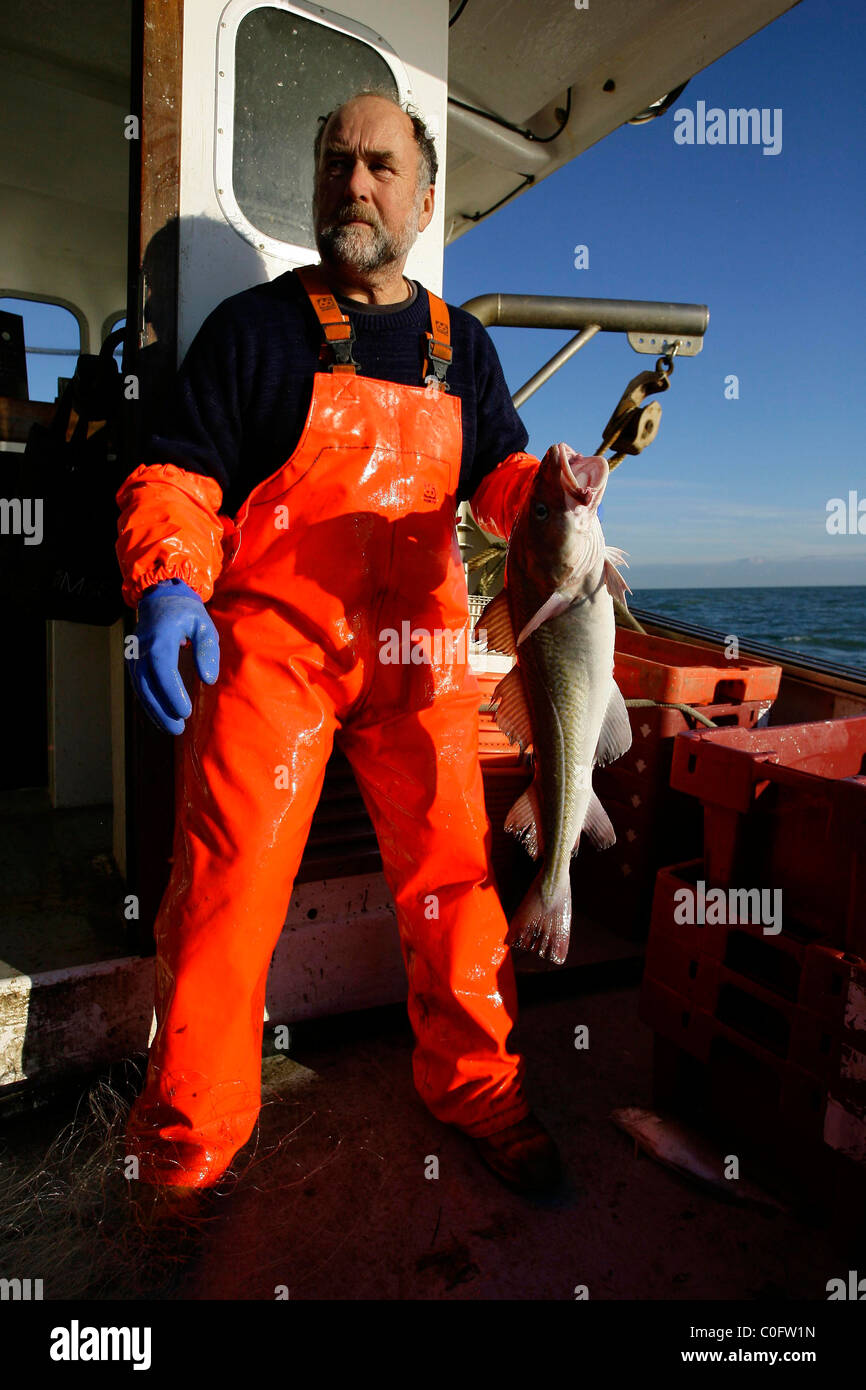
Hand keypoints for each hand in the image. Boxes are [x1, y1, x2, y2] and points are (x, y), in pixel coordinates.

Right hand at [129, 578, 219, 734]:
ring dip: (153, 710)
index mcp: (161, 636)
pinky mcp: (133, 662)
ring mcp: (134, 655)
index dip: (171, 692)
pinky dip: (148, 703)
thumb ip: (208, 651)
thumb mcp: (204, 626)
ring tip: (171, 728)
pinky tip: (160, 717)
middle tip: (178, 729)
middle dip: (161, 709)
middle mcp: (142, 648)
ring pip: (139, 688)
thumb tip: (208, 679)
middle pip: (146, 684)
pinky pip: (138, 686)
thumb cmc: (186, 613)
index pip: (162, 668)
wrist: (160, 598)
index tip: (185, 712)